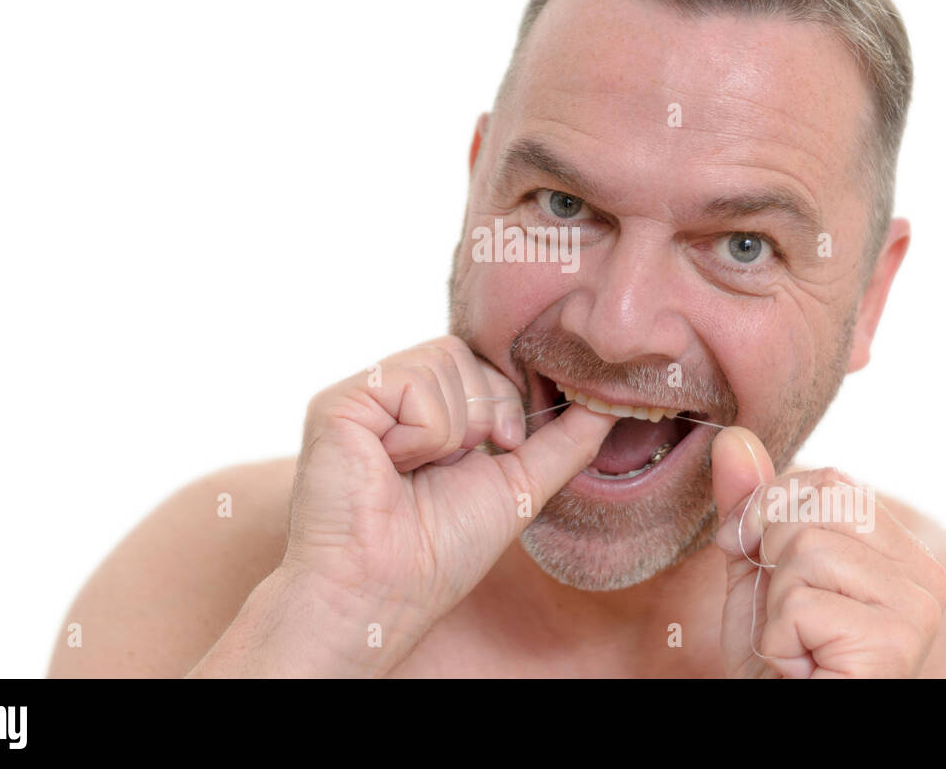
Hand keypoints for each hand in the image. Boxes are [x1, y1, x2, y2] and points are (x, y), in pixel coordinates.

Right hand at [271, 334, 614, 674]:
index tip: (498, 450)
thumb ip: (564, 440)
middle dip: (483, 415)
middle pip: (465, 354)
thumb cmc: (439, 551)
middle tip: (452, 466)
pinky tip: (394, 468)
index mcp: (423, 407)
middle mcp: (388, 395)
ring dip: (453, 430)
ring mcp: (362, 396)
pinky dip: (423, 435)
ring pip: (444, 361)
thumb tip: (608, 402)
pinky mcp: (338, 403)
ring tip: (418, 471)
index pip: (481, 361)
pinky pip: (413, 383)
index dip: (504, 404)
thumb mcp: (521, 484)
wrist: (386, 591)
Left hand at [711, 427, 945, 677]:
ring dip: (774, 605)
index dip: (769, 514)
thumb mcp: (754, 571)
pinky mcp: (895, 644)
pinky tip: (803, 668)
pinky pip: (800, 602)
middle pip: (815, 505)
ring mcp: (916, 610)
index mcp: (900, 550)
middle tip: (785, 615)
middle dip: (771, 557)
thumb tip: (732, 436)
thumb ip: (749, 505)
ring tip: (798, 643)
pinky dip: (779, 640)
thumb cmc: (780, 660)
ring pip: (805, 550)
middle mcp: (924, 576)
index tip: (762, 566)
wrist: (787, 719)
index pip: (827, 479)